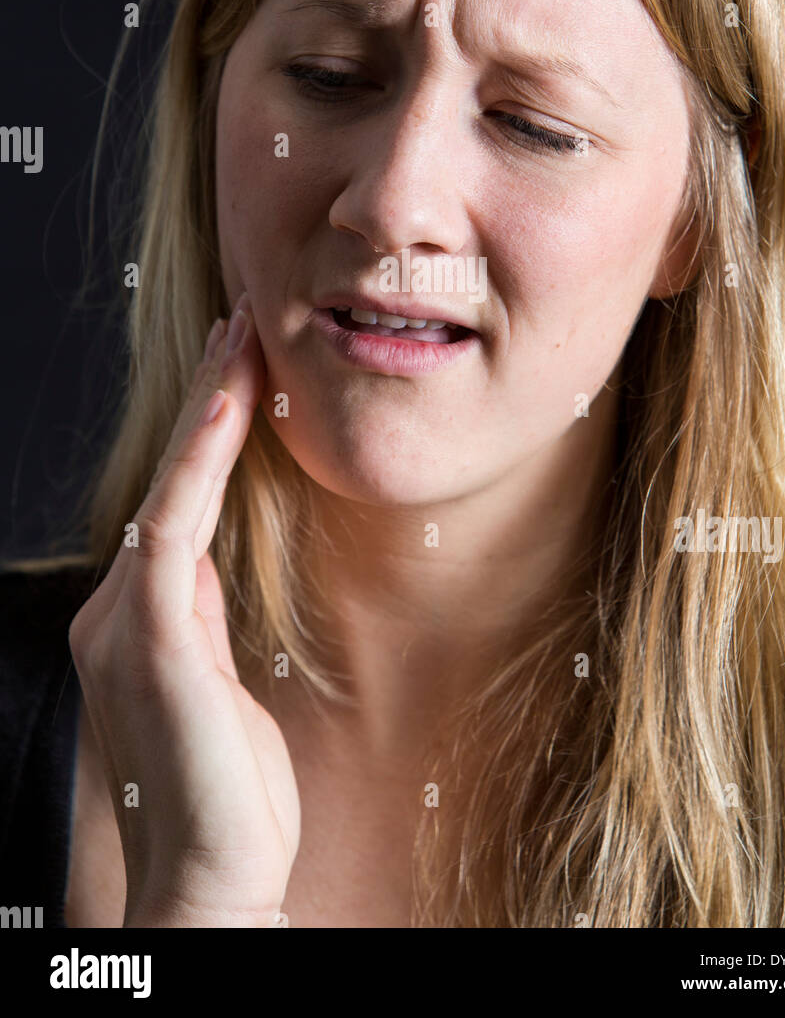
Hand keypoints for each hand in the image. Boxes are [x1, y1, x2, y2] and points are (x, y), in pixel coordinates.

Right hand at [69, 293, 299, 926]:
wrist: (211, 881)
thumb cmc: (230, 796)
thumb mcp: (222, 690)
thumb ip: (206, 625)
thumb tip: (213, 573)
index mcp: (138, 621)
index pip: (176, 504)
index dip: (205, 436)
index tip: (239, 372)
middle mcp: (117, 610)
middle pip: (168, 480)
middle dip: (205, 400)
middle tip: (242, 325)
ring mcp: (125, 621)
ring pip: (171, 486)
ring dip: (209, 408)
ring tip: (245, 340)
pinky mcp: (150, 638)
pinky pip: (177, 524)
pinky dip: (204, 459)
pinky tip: (233, 405)